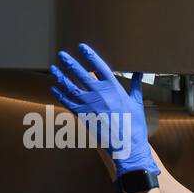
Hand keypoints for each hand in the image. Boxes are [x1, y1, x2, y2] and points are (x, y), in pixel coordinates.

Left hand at [50, 43, 156, 177]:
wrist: (127, 144)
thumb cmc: (134, 124)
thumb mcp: (137, 102)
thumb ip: (136, 85)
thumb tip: (139, 73)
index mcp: (114, 88)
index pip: (99, 66)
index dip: (90, 55)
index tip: (82, 47)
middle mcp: (100, 94)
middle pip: (81, 74)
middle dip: (70, 63)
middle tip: (62, 55)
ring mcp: (90, 105)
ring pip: (71, 87)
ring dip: (61, 77)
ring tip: (54, 69)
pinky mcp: (83, 116)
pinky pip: (68, 103)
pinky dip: (59, 95)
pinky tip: (54, 88)